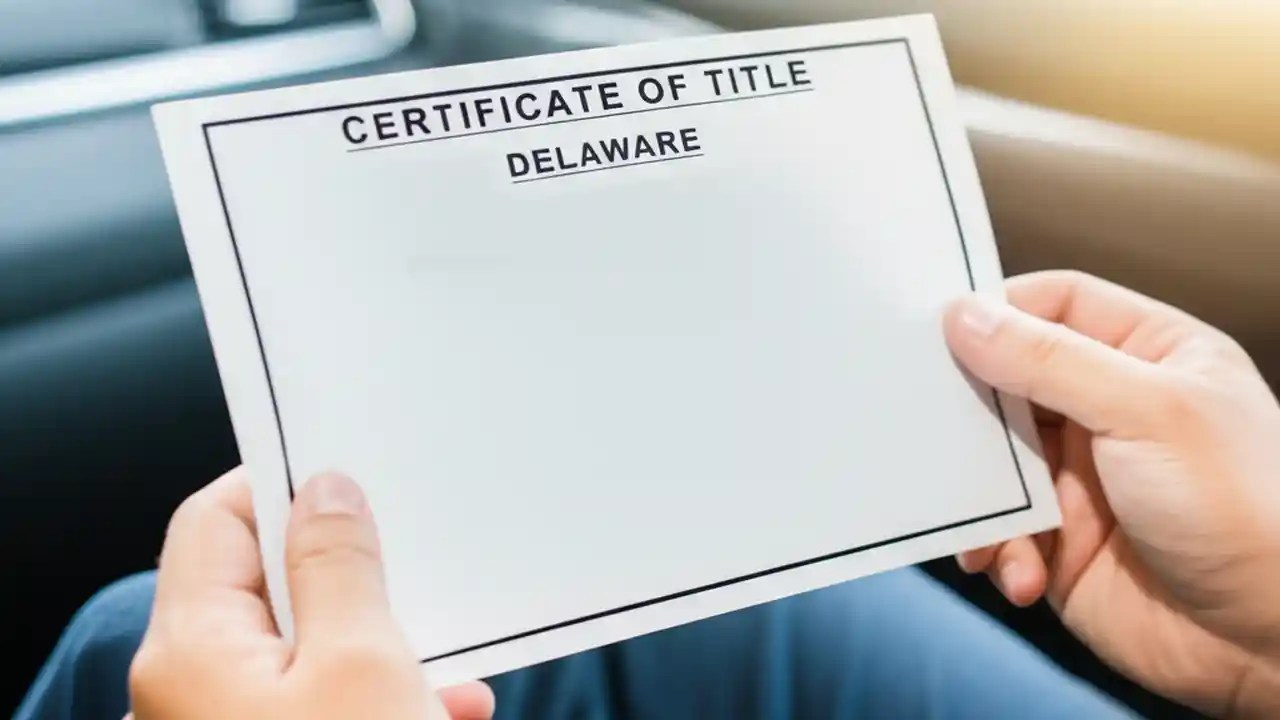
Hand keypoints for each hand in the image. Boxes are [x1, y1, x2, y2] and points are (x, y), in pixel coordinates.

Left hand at [128, 468, 493, 719]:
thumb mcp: (363, 663)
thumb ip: (339, 565)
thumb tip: (324, 491)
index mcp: (193, 647)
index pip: (218, 520)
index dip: (282, 484)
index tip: (349, 470)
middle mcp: (195, 690)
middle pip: (267, 588)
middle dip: (352, 578)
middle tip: (413, 569)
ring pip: (307, 653)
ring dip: (382, 646)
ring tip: (445, 667)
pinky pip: (322, 707)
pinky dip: (380, 698)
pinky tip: (444, 712)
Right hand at [944, 271, 1279, 717]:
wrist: (1270, 643)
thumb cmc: (1245, 511)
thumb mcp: (1147, 412)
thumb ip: (1049, 361)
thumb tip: (964, 314)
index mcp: (1150, 356)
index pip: (1056, 305)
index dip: (998, 310)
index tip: (937, 327)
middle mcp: (1111, 411)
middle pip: (1009, 381)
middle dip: (971, 410)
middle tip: (932, 425)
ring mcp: (1083, 477)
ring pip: (991, 461)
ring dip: (979, 494)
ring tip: (989, 525)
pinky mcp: (1061, 541)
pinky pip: (998, 530)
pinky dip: (997, 551)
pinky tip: (1023, 573)